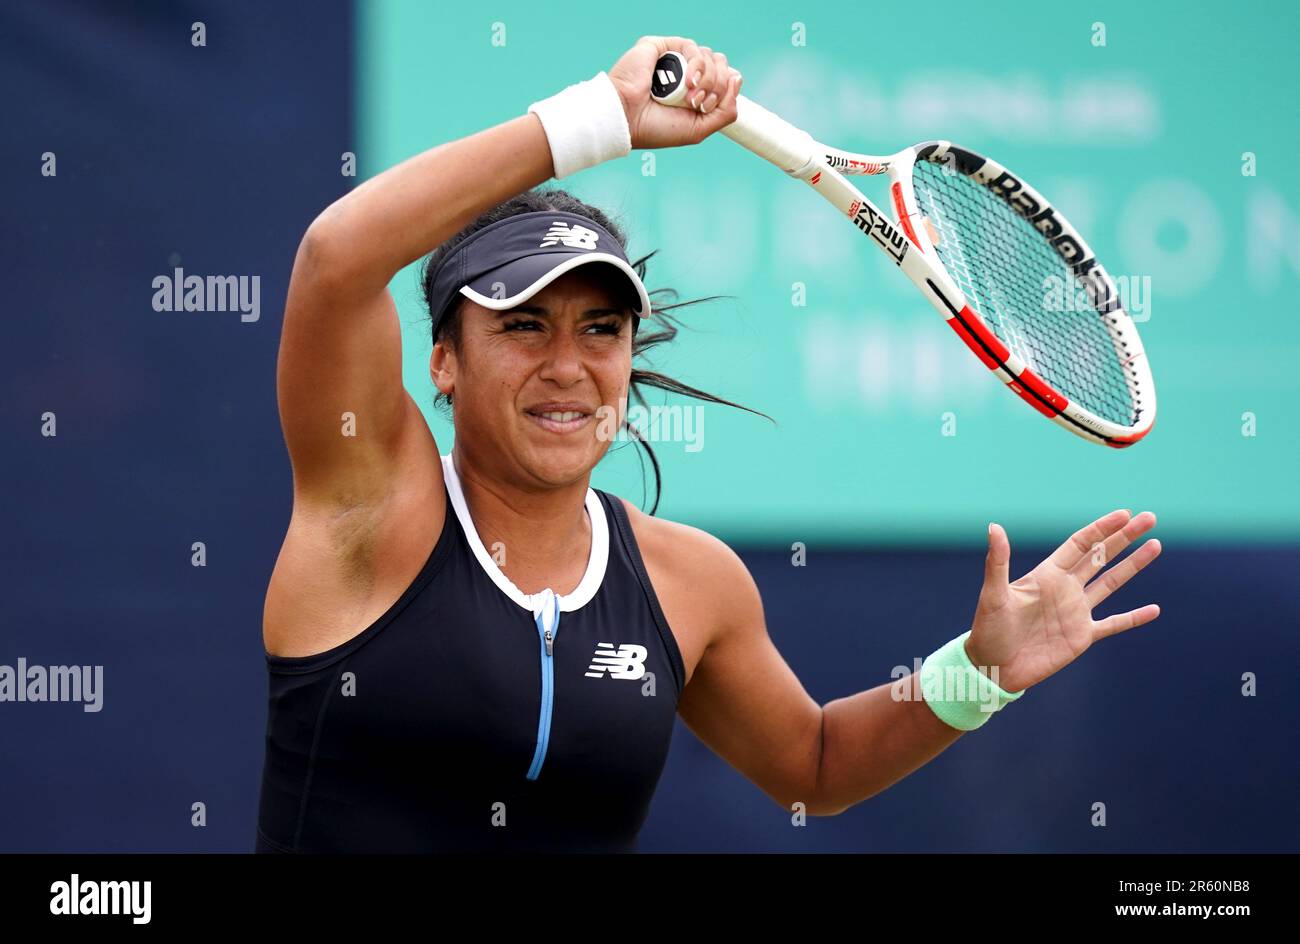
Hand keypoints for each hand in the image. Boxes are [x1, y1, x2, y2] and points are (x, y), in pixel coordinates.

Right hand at [608, 35, 741, 149]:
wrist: (627, 120)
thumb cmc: (656, 128)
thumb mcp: (699, 128)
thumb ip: (725, 111)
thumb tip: (737, 78)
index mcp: (694, 93)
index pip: (724, 80)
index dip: (726, 90)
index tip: (709, 106)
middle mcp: (685, 75)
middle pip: (721, 67)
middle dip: (717, 86)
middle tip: (698, 103)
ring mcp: (674, 60)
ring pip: (710, 57)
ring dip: (707, 78)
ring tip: (690, 96)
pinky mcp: (662, 47)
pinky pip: (692, 47)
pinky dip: (696, 64)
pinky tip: (688, 80)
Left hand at [964, 510, 1162, 693]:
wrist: (993, 668)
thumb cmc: (988, 630)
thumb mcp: (994, 594)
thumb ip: (998, 561)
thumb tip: (993, 526)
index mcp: (1047, 575)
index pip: (1080, 544)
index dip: (1102, 528)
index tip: (1125, 514)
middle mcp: (1065, 589)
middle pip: (1100, 556)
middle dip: (1124, 537)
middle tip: (1150, 518)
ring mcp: (1076, 612)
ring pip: (1111, 583)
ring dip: (1133, 565)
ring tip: (1155, 545)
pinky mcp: (1082, 637)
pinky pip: (1113, 624)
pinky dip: (1134, 618)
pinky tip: (1155, 610)